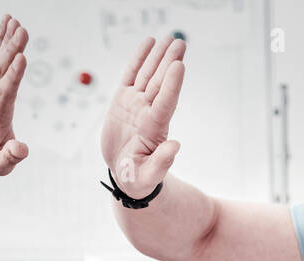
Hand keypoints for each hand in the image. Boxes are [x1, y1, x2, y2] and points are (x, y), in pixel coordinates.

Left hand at [0, 14, 29, 176]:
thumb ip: (9, 157)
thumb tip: (21, 149)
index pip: (4, 92)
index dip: (12, 76)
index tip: (21, 58)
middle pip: (0, 70)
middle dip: (11, 51)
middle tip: (22, 32)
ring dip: (7, 40)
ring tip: (17, 23)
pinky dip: (1, 39)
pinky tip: (9, 23)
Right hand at [101, 35, 185, 197]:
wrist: (126, 173)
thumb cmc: (138, 179)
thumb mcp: (147, 176)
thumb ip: (161, 163)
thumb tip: (175, 146)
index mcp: (154, 129)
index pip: (165, 103)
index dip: (172, 85)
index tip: (179, 65)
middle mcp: (147, 112)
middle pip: (160, 83)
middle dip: (169, 62)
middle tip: (180, 43)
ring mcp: (136, 104)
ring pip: (148, 75)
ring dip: (158, 56)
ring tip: (170, 38)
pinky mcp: (123, 101)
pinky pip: (131, 75)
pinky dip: (139, 59)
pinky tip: (148, 43)